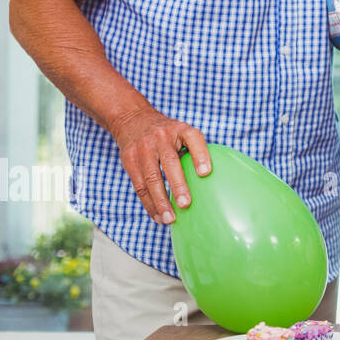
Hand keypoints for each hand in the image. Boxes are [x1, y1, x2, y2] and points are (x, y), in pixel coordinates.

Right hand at [109, 107, 210, 224]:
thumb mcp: (182, 132)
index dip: (200, 155)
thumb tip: (209, 179)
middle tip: (185, 204)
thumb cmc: (167, 133)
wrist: (133, 120)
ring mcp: (144, 149)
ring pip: (151, 178)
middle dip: (178, 185)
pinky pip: (139, 186)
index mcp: (181, 130)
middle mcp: (162, 138)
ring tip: (170, 219)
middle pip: (170, 162)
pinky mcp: (130, 161)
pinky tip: (157, 216)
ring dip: (160, 201)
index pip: (193, 139)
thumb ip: (195, 150)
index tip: (206, 173)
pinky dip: (149, 203)